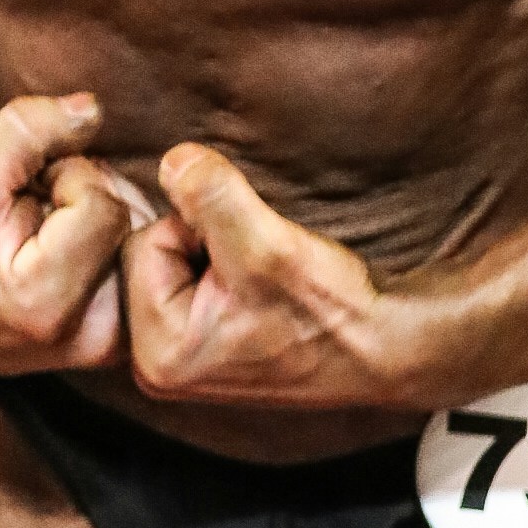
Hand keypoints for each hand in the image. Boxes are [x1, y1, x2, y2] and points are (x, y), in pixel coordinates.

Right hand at [0, 93, 148, 378]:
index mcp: (45, 302)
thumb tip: (93, 109)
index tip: (26, 195)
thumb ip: (28, 128)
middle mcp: (90, 335)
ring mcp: (109, 345)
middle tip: (34, 215)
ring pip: (143, 241)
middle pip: (131, 222)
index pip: (102, 203)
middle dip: (87, 197)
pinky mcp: (120, 342)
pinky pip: (143, 267)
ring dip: (101, 219)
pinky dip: (113, 245)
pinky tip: (70, 253)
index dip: (66, 179)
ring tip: (46, 236)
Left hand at [117, 144, 437, 418]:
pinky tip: (265, 291)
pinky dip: (228, 270)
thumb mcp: (267, 245)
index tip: (249, 258)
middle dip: (202, 241)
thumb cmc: (330, 308)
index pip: (142, 245)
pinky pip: (194, 282)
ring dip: (219, 252)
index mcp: (157, 355)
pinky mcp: (204, 348)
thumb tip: (170, 161)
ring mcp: (181, 360)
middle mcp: (157, 366)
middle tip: (258, 267)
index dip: (197, 228)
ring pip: (174, 264)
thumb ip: (209, 196)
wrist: (385, 344)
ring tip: (264, 280)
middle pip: (149, 256)